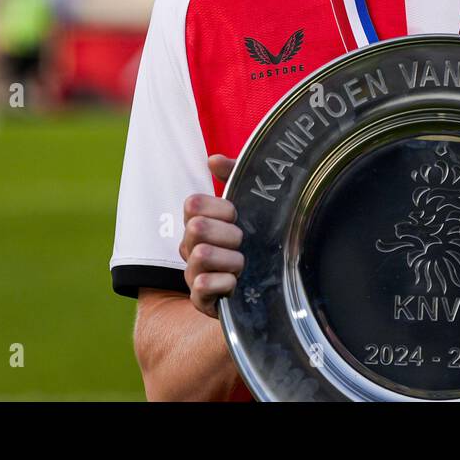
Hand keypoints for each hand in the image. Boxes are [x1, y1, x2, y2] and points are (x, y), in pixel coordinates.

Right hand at [179, 154, 244, 318]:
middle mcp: (189, 246)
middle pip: (197, 227)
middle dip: (229, 234)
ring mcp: (193, 273)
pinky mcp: (201, 300)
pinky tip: (235, 284)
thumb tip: (213, 159)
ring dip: (232, 260)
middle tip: (243, 242)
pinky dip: (225, 283)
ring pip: (202, 255)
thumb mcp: (249, 205)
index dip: (220, 207)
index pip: (193, 204)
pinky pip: (203, 286)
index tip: (237, 215)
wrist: (270, 284)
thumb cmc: (256, 239)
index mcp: (198, 222)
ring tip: (243, 266)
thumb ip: (234, 176)